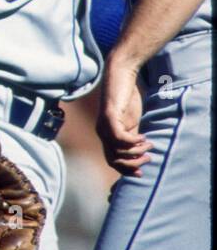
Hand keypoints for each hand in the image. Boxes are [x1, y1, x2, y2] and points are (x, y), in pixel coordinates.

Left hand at [96, 60, 150, 175]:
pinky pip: (120, 138)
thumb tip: (139, 154)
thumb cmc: (126, 99)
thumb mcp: (130, 123)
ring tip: (148, 144)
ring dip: (137, 151)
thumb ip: (132, 137)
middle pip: (113, 160)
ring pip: (118, 151)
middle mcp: (101, 132)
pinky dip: (133, 141)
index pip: (111, 161)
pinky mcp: (109, 117)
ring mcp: (103, 125)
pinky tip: (143, 136)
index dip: (125, 170)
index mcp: (106, 135)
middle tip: (147, 157)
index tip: (141, 172)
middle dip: (132, 164)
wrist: (120, 76)